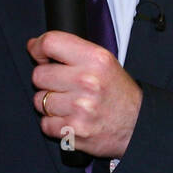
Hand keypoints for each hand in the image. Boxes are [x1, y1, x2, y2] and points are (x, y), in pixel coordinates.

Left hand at [27, 31, 141, 159]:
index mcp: (95, 59)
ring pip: (39, 100)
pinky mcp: (74, 130)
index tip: (39, 55)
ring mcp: (80, 107)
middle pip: (39, 75)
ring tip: (70, 105)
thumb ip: (72, 51)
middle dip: (46, 81)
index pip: (50, 43)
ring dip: (50, 104)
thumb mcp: (103, 61)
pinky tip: (70, 119)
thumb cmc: (117, 92)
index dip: (38, 48)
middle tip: (64, 86)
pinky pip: (45, 123)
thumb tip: (34, 45)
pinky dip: (53, 124)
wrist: (138, 126)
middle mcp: (87, 80)